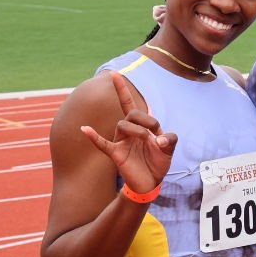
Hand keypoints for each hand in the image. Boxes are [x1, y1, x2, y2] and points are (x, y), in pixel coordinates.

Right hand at [80, 71, 176, 195]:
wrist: (151, 182)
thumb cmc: (158, 162)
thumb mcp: (170, 148)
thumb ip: (170, 139)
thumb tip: (160, 139)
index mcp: (140, 126)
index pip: (129, 104)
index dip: (121, 90)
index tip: (113, 74)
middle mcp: (128, 131)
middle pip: (132, 113)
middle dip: (147, 119)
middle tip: (155, 133)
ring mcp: (120, 141)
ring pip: (123, 125)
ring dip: (139, 131)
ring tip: (148, 142)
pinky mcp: (116, 154)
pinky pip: (102, 143)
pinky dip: (93, 136)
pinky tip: (85, 129)